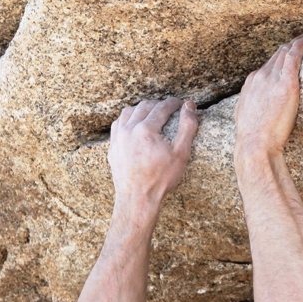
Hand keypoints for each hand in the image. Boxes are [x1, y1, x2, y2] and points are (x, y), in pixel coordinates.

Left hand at [108, 97, 199, 219]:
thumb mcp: (181, 153)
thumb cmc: (161, 178)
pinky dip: (128, 119)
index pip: (162, 107)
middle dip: (158, 104)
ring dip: (142, 109)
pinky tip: (135, 124)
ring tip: (152, 114)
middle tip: (169, 108)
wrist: (137, 199)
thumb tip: (189, 106)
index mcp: (146, 129)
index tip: (180, 103)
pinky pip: (118, 124)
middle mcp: (129, 129)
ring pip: (129, 112)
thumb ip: (187, 126)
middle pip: (145, 106)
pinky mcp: (113, 146)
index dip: (173, 103)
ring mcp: (118, 137)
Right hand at [235, 33, 302, 163]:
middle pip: (278, 54)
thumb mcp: (246, 119)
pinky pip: (295, 55)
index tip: (290, 55)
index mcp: (251, 84)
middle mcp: (261, 76)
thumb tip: (257, 112)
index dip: (280, 58)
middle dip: (292, 46)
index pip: (268, 65)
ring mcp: (272, 78)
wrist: (254, 145)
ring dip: (301, 41)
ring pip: (287, 50)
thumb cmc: (253, 140)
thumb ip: (253, 109)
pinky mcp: (286, 83)